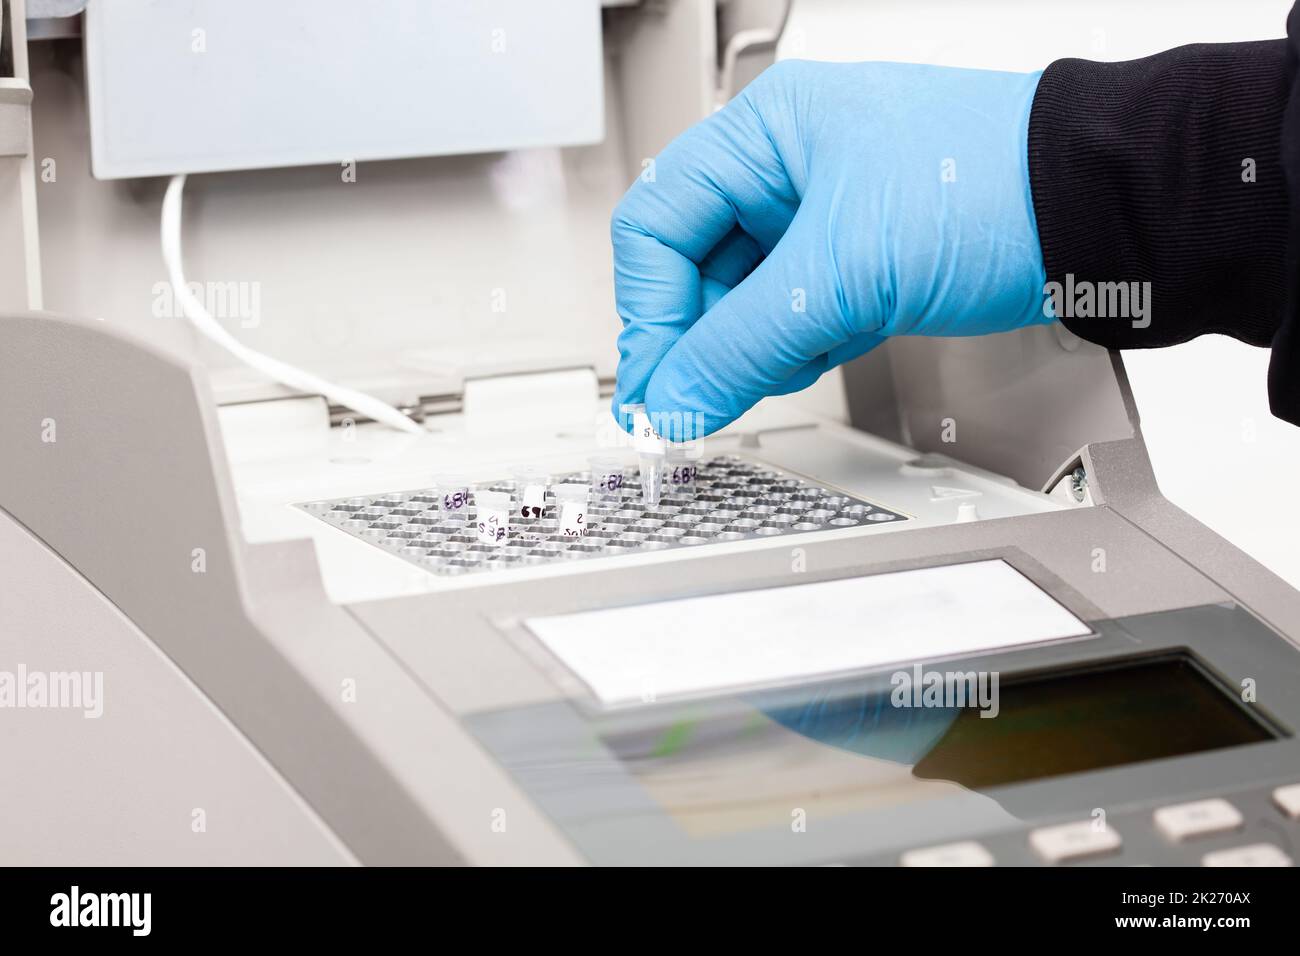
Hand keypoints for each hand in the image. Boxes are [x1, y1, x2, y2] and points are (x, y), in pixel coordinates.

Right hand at [610, 59, 1051, 436]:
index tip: (657, 385)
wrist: (1100, 213)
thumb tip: (671, 400)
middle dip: (706, 337)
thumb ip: (740, 344)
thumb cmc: (993, 187)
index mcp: (764, 134)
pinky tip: (836, 343)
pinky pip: (796, 314)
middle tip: (699, 402)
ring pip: (747, 300)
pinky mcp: (859, 260)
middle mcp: (784, 170)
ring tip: (799, 353)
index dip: (648, 310)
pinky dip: (804, 343)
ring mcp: (823, 217)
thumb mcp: (840, 272)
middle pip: (697, 268)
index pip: (657, 225)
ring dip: (760, 344)